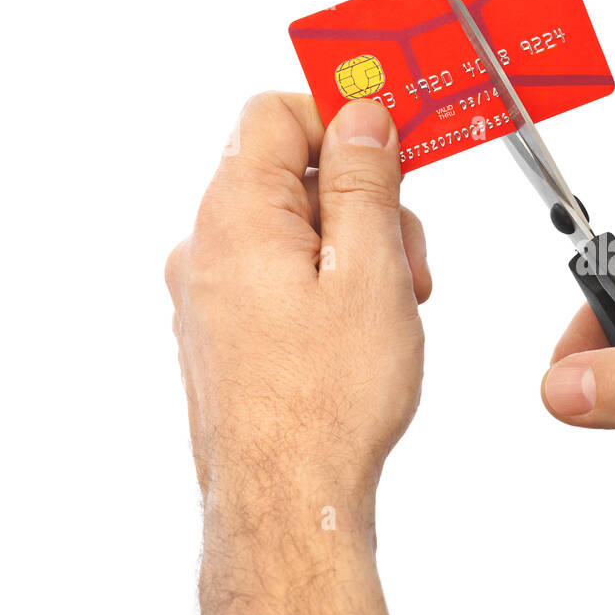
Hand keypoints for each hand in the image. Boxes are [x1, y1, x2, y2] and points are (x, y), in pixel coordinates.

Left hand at [166, 93, 430, 531]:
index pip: (278, 113)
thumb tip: (361, 117)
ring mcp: (210, 293)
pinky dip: (329, 285)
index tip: (398, 142)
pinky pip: (280, 276)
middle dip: (363, 200)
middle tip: (406, 258)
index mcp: (237, 214)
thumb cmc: (327, 403)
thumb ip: (365, 180)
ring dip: (354, 249)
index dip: (345, 118)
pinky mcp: (224, 331)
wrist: (288, 501)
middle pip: (292, 174)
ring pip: (293, 229)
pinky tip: (362, 332)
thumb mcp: (371, 270)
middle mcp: (208, 246)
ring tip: (392, 308)